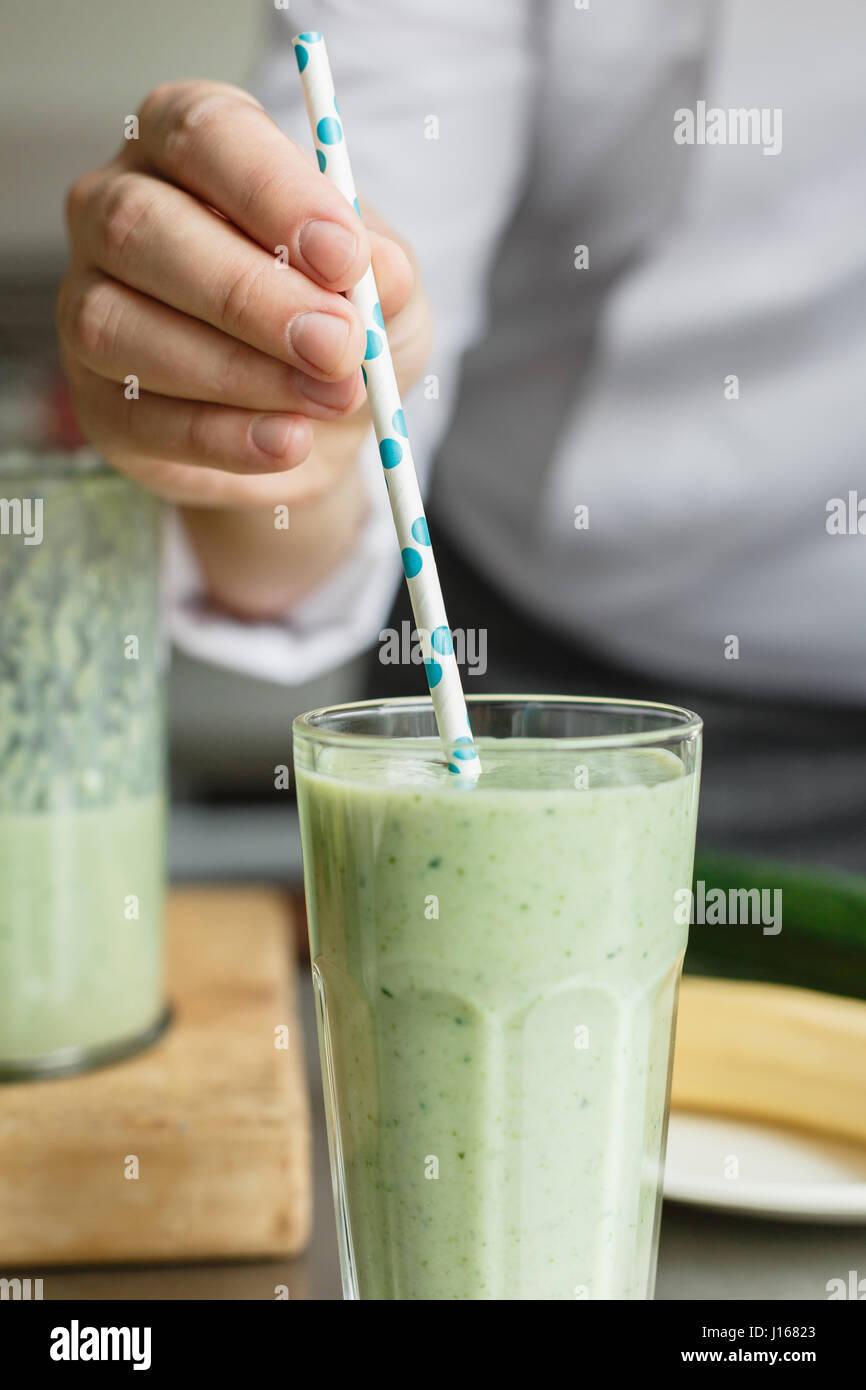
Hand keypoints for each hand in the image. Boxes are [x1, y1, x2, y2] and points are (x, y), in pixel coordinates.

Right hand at [57, 81, 430, 509]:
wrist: (318, 422)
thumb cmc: (338, 321)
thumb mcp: (385, 289)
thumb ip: (384, 275)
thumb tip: (382, 270)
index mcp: (190, 144)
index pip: (204, 134)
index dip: (272, 192)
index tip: (344, 256)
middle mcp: (115, 209)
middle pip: (142, 227)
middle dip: (250, 295)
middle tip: (338, 345)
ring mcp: (86, 304)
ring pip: (118, 326)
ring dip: (237, 372)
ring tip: (329, 400)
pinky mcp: (97, 401)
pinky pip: (135, 417)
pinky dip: (221, 437)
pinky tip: (287, 442)